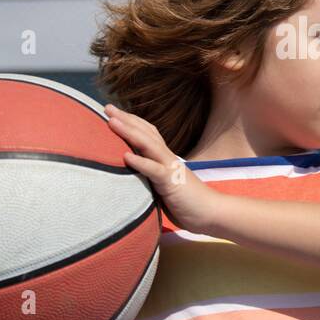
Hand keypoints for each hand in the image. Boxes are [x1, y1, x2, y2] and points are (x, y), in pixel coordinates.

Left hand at [104, 103, 221, 232]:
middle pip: (145, 133)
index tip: (114, 113)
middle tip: (107, 107)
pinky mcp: (171, 183)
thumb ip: (153, 178)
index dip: (132, 122)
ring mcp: (170, 168)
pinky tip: (126, 156)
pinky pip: (154, 170)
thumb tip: (134, 177)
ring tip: (112, 121)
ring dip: (129, 132)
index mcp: (165, 159)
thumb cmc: (189, 203)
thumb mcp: (166, 186)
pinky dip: (140, 162)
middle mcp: (167, 159)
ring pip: (148, 145)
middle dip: (126, 119)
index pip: (148, 134)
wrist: (212, 212)